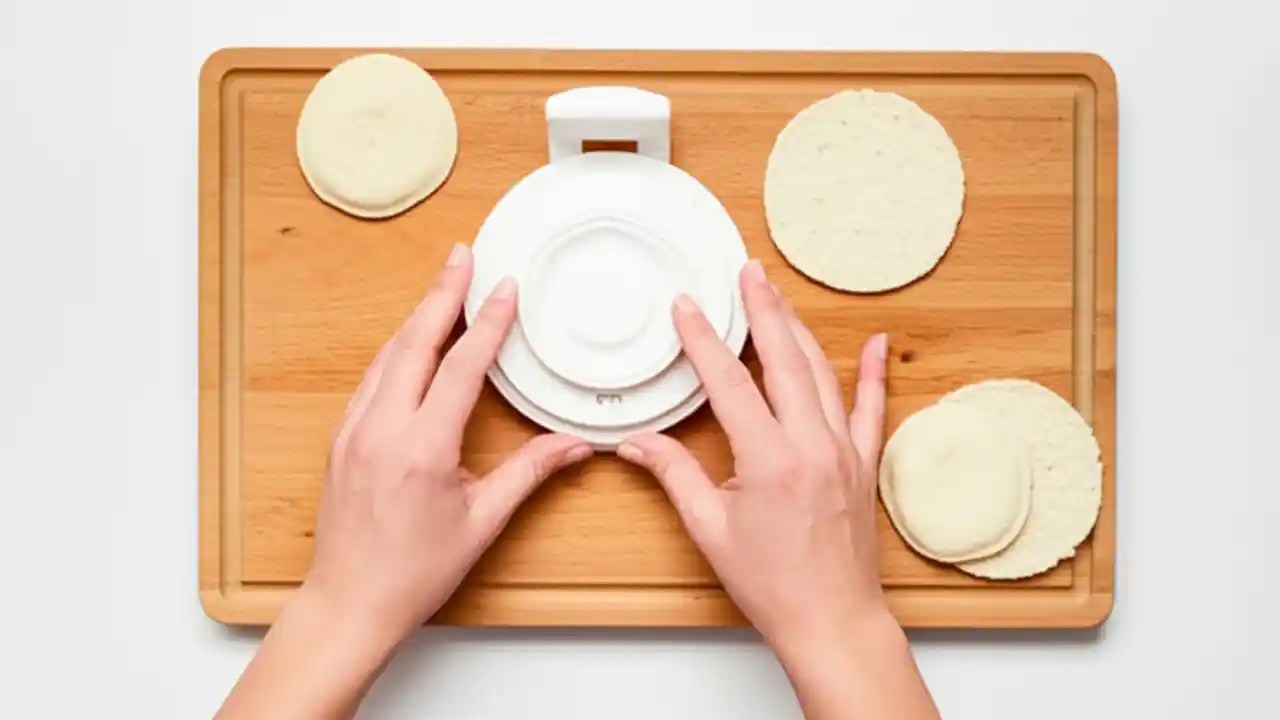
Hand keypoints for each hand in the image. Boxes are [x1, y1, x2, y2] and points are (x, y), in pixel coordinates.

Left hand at [219, 244, 592, 718]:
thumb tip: (576, 445)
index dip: (487, 323)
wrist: (349, 603)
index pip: (461, 367)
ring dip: (418, 316)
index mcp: (422, 448)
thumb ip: (530, 473)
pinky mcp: (341, 439)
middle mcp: (382, 430)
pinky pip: (371, 379)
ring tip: (443, 285)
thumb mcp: (482, 522)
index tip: (505, 287)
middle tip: (463, 254)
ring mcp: (354, 431)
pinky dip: (396, 350)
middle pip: (415, 342)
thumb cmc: (414, 572)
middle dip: (442, 294)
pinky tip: (411, 340)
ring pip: (388, 356)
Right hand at [618, 260, 937, 718]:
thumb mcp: (710, 530)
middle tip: (746, 272)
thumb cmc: (773, 585)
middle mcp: (812, 445)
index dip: (705, 340)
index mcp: (770, 460)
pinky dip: (871, 373)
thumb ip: (674, 476)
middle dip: (762, 310)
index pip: (731, 383)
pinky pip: (872, 408)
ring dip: (798, 329)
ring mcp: (844, 451)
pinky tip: (875, 343)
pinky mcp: (863, 464)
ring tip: (779, 294)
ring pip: (822, 374)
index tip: (687, 305)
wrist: (833, 621)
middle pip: (783, 360)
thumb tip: (637, 443)